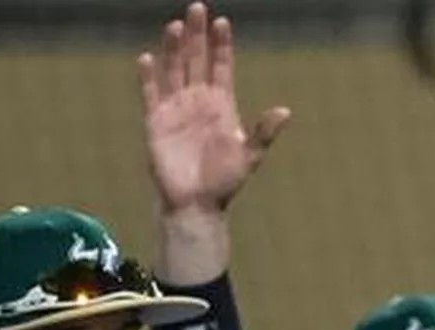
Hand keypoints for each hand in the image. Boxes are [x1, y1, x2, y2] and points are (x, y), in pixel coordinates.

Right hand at [140, 3, 289, 219]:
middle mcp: (198, 101)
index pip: (221, 66)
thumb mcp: (249, 156)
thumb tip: (285, 111)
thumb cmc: (224, 182)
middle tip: (196, 7)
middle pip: (196, 60)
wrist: (196, 205)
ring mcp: (176, 109)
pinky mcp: (156, 122)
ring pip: (174, 70)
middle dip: (196, 35)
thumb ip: (263, 132)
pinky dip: (149, 77)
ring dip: (173, 49)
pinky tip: (148, 58)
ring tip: (175, 26)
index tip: (221, 22)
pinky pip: (152, 94)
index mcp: (221, 104)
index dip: (221, 45)